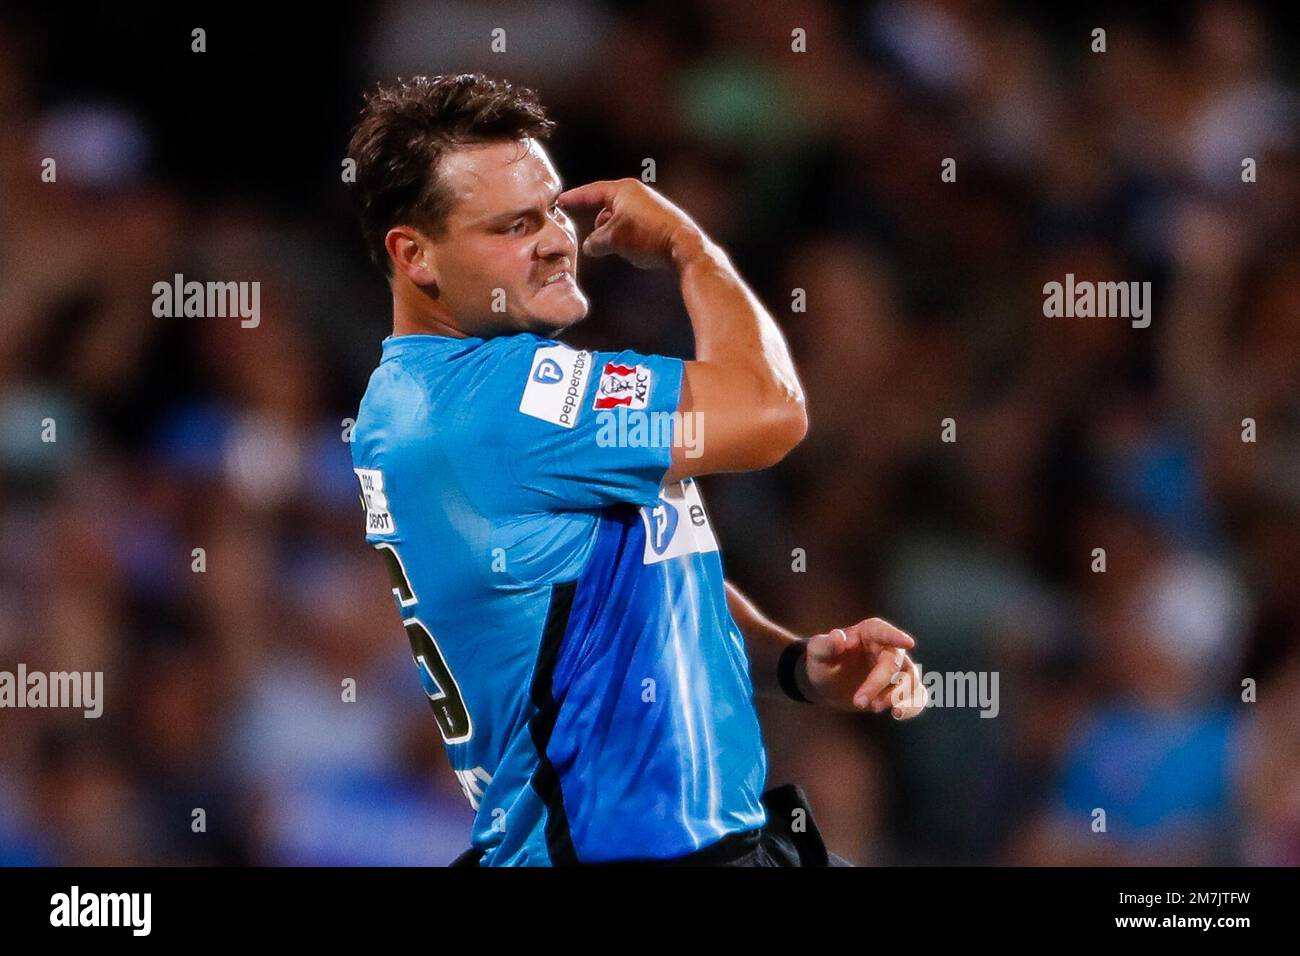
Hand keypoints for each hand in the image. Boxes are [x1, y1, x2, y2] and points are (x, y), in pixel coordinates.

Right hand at [557, 178, 703, 269]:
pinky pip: (633, 228)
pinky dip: (627, 238)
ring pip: (619, 221)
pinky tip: (633, 251)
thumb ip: (594, 241)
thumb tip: (590, 246)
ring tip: (618, 249)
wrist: (684, 246)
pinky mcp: (657, 221)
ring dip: (614, 236)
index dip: (574, 198)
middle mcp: (636, 194)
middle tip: (595, 243)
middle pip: (605, 209)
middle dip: (599, 227)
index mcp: (623, 190)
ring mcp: (648, 206)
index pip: (591, 192)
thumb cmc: (647, 237)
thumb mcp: (613, 239)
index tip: (560, 200)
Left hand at [800, 618, 926, 718]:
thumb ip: (825, 645)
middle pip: (893, 663)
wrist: (829, 684)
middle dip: (878, 684)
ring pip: (910, 680)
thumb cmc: (824, 662)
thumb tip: (839, 637)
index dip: (896, 637)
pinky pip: (918, 696)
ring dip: (896, 697)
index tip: (909, 643)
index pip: (883, 631)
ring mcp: (898, 668)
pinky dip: (913, 706)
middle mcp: (888, 647)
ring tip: (873, 708)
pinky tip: (899, 714)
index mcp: (869, 632)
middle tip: (859, 702)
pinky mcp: (901, 688)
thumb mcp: (817, 653)